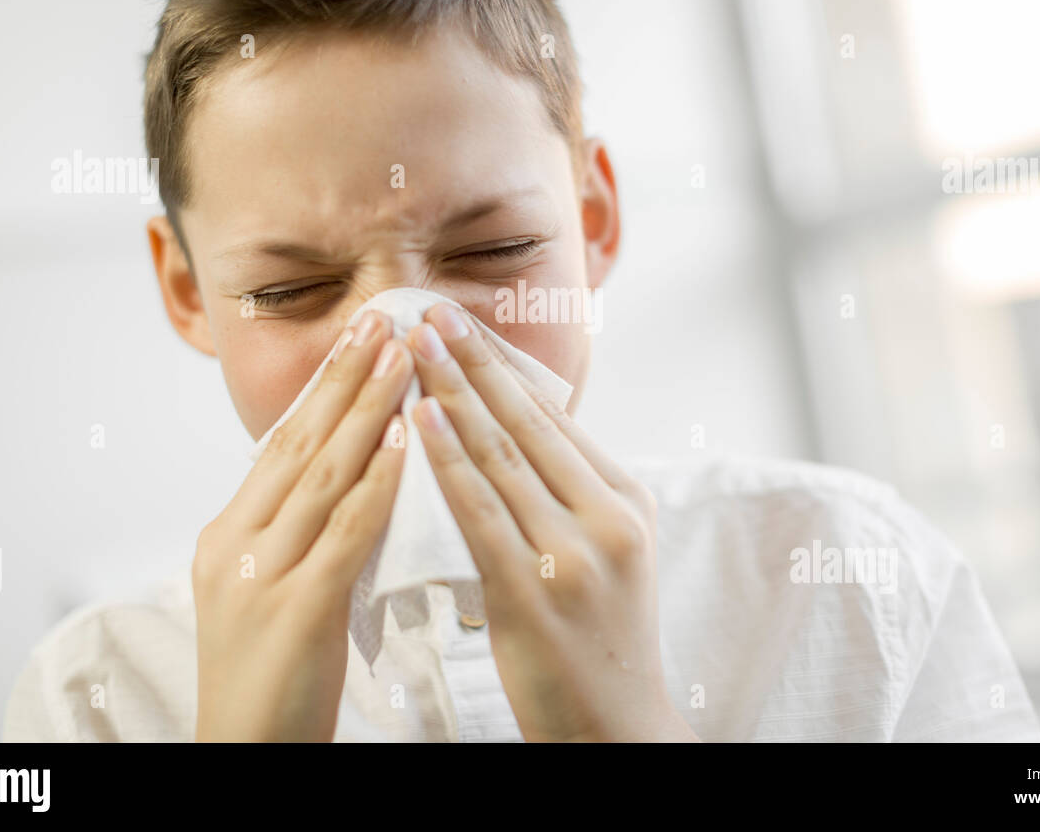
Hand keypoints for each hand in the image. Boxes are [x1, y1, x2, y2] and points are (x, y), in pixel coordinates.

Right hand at [193, 311, 412, 741]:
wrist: (243, 754)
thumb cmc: (270, 677)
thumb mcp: (268, 587)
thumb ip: (296, 529)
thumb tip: (346, 474)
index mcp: (229, 533)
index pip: (283, 443)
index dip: (324, 387)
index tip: (360, 337)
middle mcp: (237, 542)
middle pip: (300, 442)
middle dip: (346, 377)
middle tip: (384, 320)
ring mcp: (261, 573)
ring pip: (322, 474)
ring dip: (367, 409)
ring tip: (403, 356)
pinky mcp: (294, 609)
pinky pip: (343, 532)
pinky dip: (376, 482)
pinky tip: (405, 443)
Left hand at [404, 304, 698, 741]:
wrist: (615, 729)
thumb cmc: (598, 640)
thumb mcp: (609, 554)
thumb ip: (572, 493)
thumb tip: (518, 431)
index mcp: (626, 500)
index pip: (555, 419)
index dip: (502, 366)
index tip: (460, 323)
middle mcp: (608, 517)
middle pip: (528, 422)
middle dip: (474, 360)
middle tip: (429, 310)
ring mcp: (575, 553)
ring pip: (502, 455)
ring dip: (452, 392)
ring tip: (413, 345)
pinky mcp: (535, 592)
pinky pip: (481, 511)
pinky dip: (447, 459)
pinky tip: (419, 419)